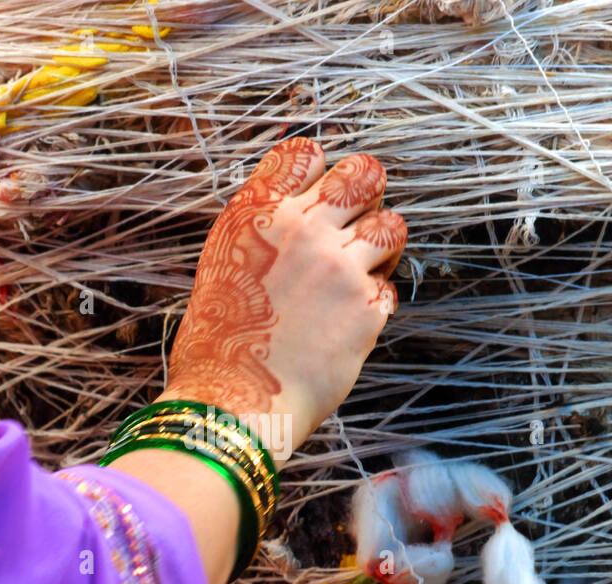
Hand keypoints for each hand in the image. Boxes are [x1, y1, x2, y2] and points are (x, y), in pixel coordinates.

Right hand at [161, 137, 405, 466]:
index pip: (307, 153)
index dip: (320, 172)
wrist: (233, 402)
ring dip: (381, 244)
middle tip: (354, 226)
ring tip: (361, 271)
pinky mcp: (366, 308)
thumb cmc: (220, 342)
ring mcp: (338, 267)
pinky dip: (374, 300)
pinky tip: (348, 320)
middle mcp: (300, 230)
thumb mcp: (225, 264)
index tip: (320, 197)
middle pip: (363, 174)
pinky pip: (389, 285)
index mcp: (257, 214)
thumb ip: (265, 227)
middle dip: (366, 195)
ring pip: (392, 224)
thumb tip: (301, 206)